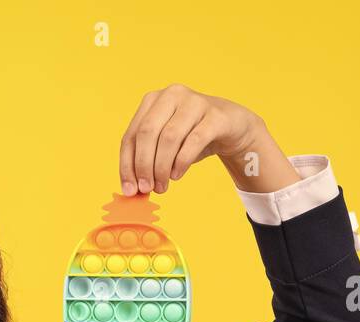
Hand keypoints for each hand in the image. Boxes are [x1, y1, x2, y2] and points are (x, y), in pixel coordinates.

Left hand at [118, 84, 298, 194]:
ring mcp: (195, 102)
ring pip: (169, 137)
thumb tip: (131, 188)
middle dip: (143, 166)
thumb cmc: (192, 137)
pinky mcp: (215, 115)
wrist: (232, 128)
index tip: (129, 189)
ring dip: (162, 168)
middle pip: (147, 133)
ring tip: (162, 186)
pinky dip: (181, 162)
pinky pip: (194, 141)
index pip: (131, 135)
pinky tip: (177, 175)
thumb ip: (147, 160)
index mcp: (153, 100)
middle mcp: (172, 94)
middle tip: (146, 189)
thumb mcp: (165, 146)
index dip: (127, 165)